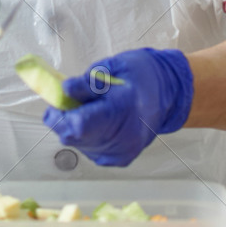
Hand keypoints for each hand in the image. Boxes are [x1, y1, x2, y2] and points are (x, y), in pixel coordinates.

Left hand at [42, 47, 193, 166]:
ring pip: (78, 145)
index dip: (59, 114)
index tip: (56, 100)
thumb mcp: (114, 67)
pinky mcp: (120, 159)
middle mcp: (124, 137)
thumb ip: (87, 82)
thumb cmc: (140, 74)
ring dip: (73, 128)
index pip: (79, 124)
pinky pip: (89, 150)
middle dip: (63, 119)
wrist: (169, 93)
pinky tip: (98, 122)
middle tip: (70, 101)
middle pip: (75, 137)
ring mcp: (122, 152)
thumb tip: (63, 91)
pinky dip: (86, 136)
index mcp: (123, 109)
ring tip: (89, 109)